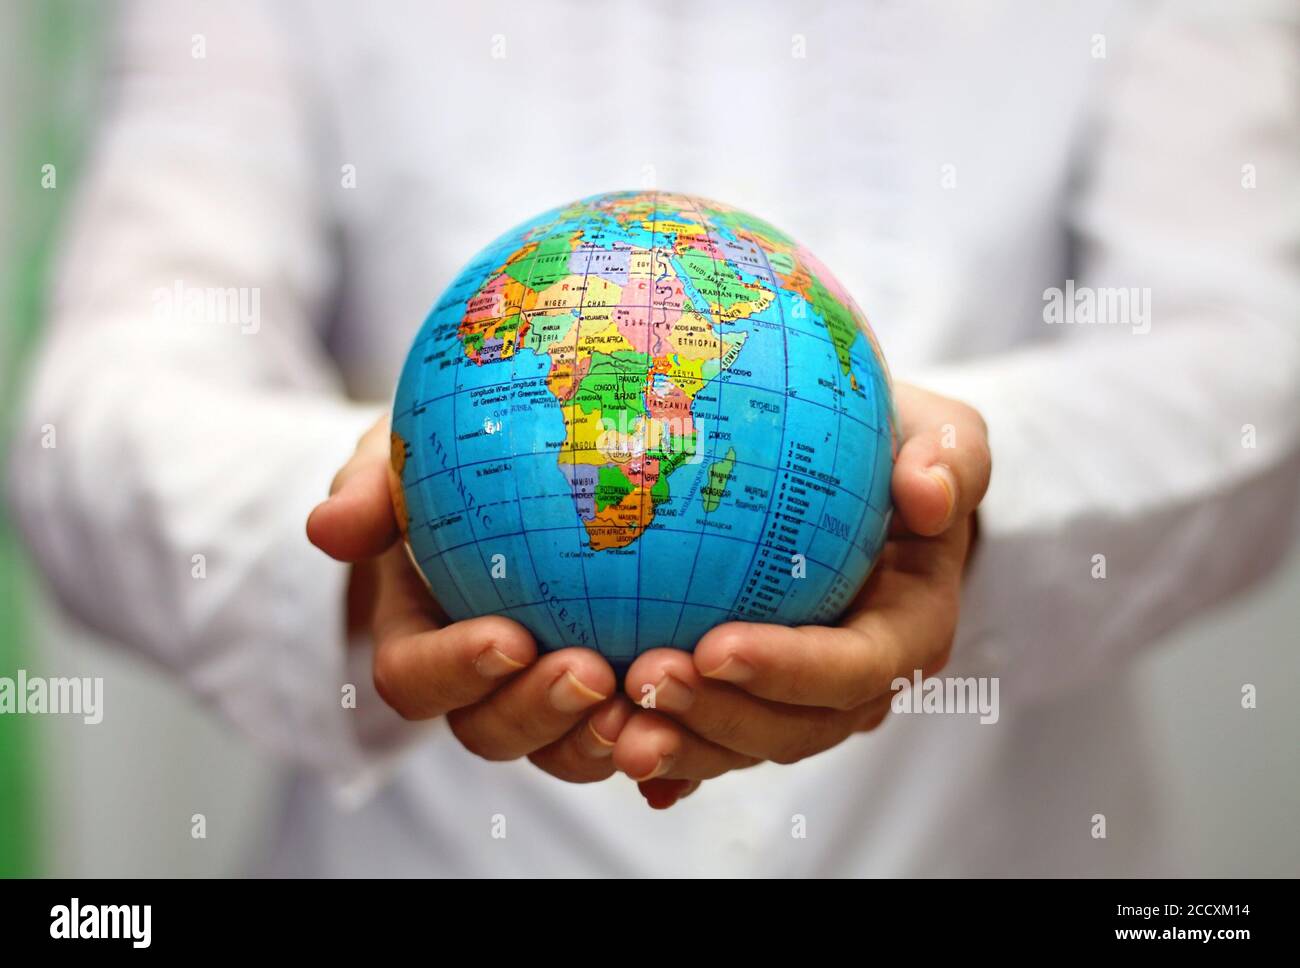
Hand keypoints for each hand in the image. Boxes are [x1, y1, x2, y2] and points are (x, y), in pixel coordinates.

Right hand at [306, 416, 634, 782]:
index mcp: (418, 637)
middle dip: (538, 715)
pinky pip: (631, 737)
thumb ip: (366, 491)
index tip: (508, 638)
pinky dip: (661, 749)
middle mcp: (477, 683)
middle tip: (594, 674)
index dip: (455, 671)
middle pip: (491, 730)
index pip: (414, 677)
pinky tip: (696, 723)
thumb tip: (327, 527)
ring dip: (601, 740)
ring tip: (650, 701)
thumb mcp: (397, 459)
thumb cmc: (445, 464)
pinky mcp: (607, 700)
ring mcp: (542, 698)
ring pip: (563, 748)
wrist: (505, 478)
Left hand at [612, 383, 991, 808]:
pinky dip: (666, 759)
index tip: (715, 645)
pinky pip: (708, 740)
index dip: (788, 670)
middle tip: (643, 680)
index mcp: (908, 631)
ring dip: (680, 746)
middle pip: (791, 727)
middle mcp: (857, 683)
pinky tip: (604, 747)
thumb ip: (952, 459)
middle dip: (718, 717)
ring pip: (742, 746)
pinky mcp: (753, 700)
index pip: (853, 668)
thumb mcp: (944, 434)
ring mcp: (800, 700)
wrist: (868, 477)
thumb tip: (927, 495)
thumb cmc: (898, 449)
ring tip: (611, 726)